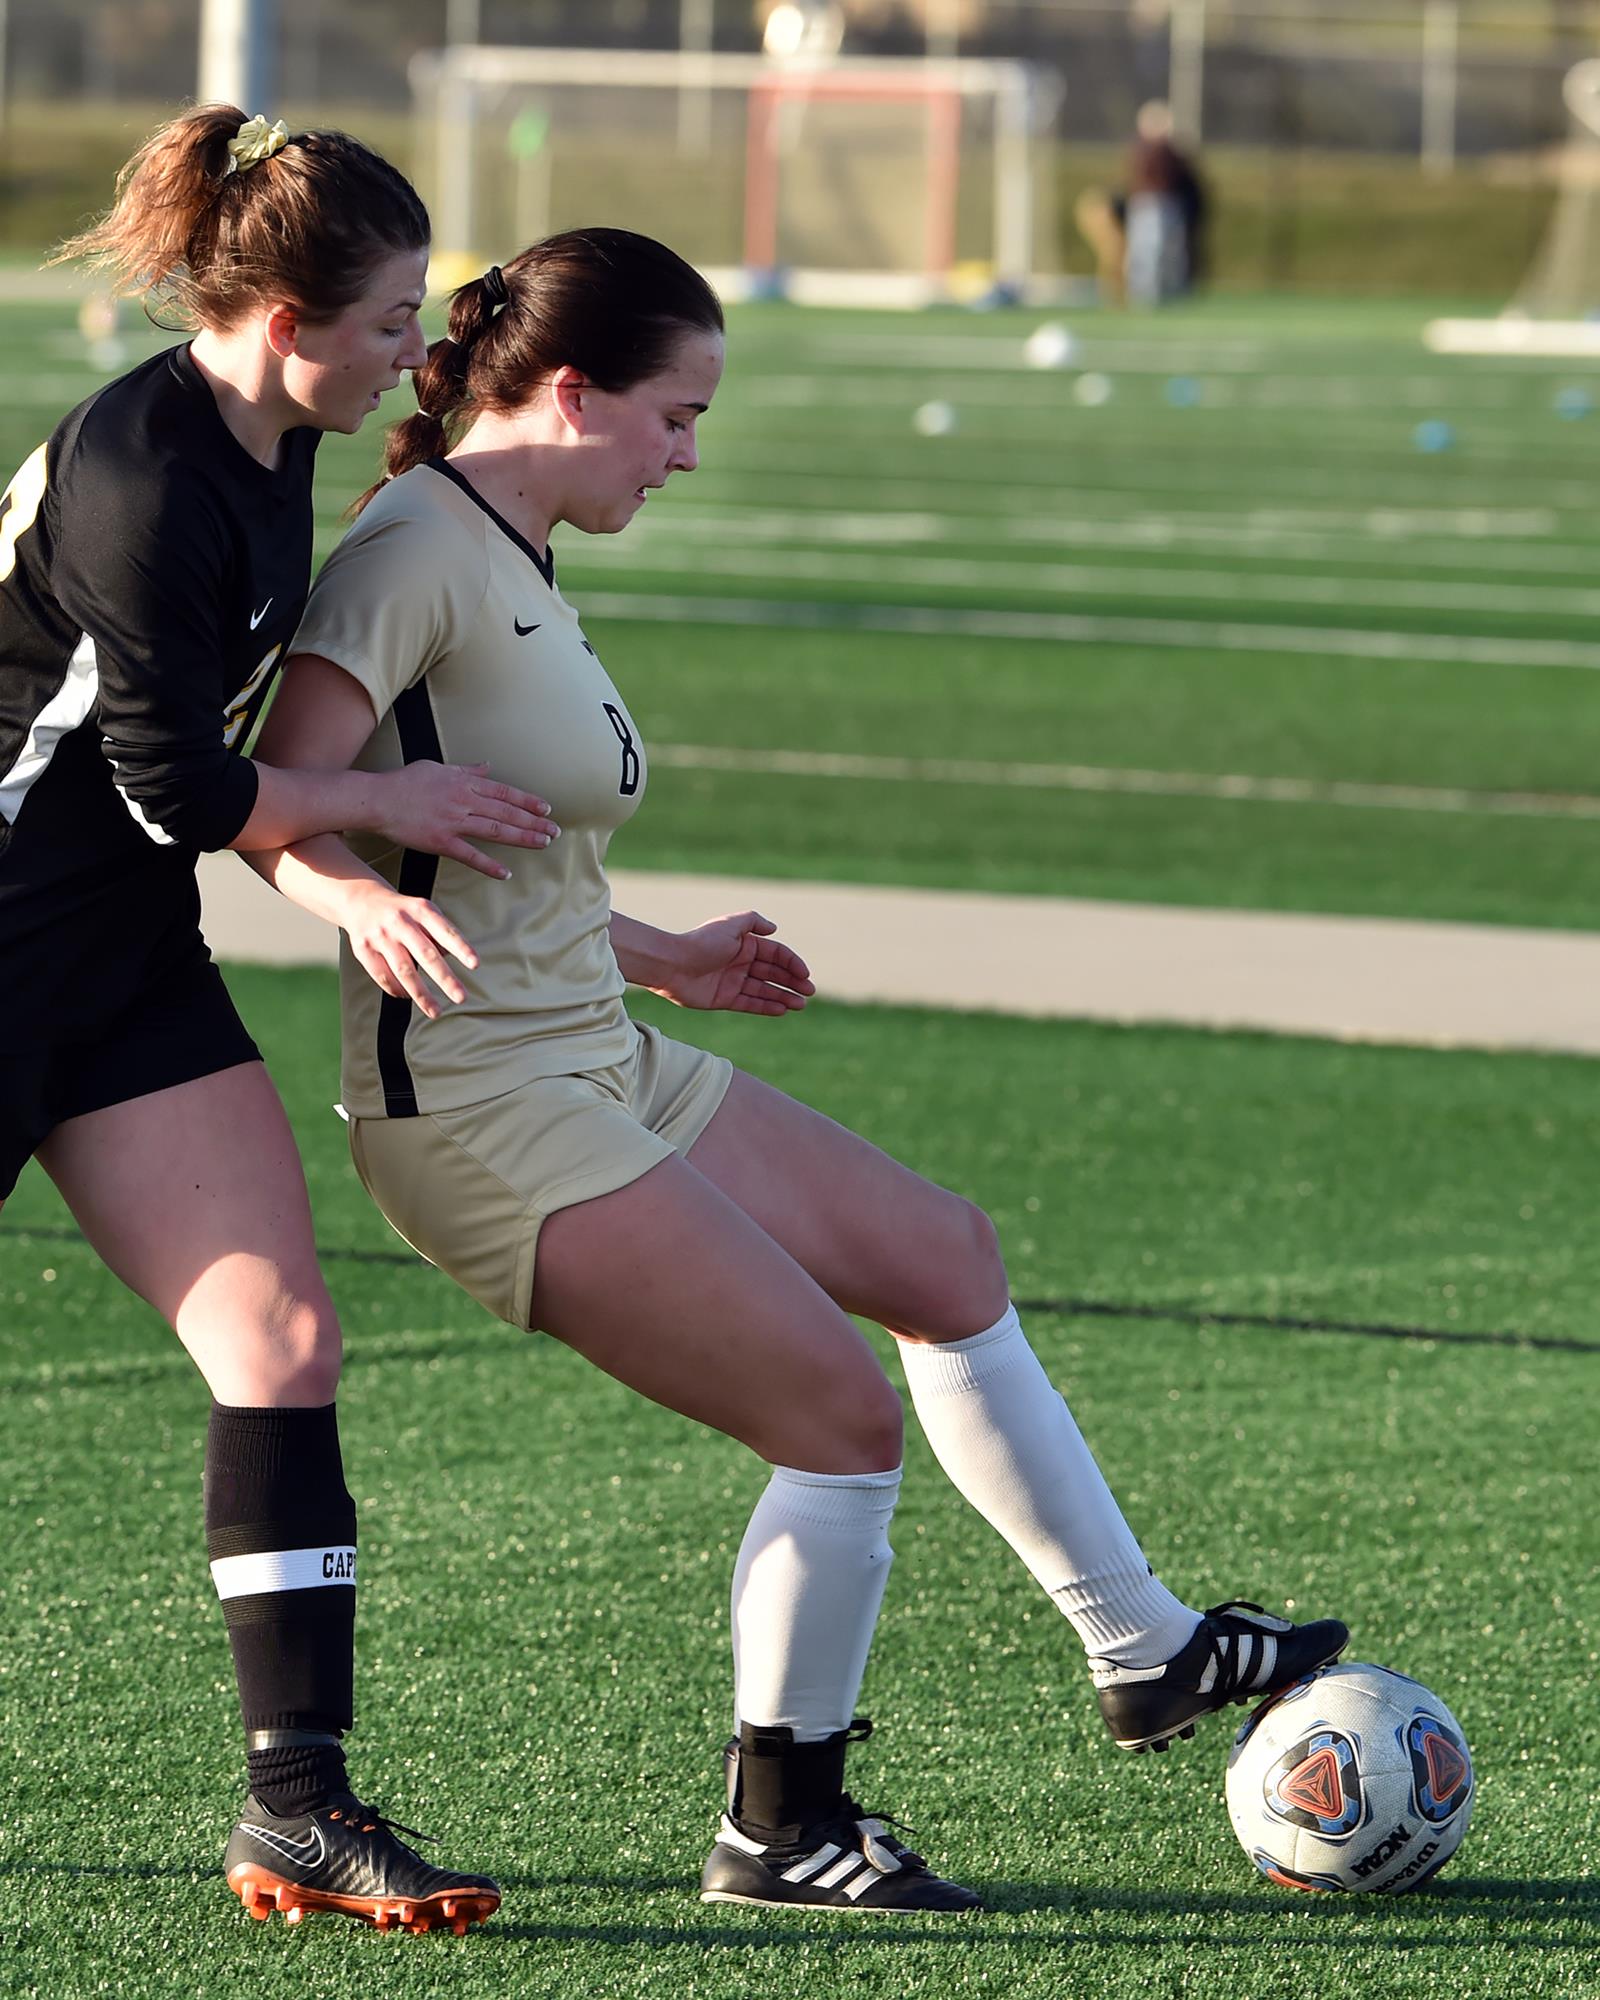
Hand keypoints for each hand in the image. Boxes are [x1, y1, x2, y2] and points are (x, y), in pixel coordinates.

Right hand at [338, 877, 478, 1020]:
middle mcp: (400, 922)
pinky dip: (397, 989)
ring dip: (421, 994)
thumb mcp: (423, 911)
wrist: (360, 899)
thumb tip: (450, 956)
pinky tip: (409, 997)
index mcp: (420, 909)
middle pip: (425, 954)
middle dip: (444, 978)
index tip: (475, 964)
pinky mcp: (363, 949)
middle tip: (460, 997)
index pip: (444, 931)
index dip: (461, 947)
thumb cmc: (402, 911)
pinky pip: (383, 976)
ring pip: (403, 970)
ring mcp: (380, 936)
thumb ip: (438, 932)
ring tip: (436, 1011)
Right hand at [373, 762, 559, 879]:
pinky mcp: (441, 841)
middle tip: (555, 831)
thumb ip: (466, 770)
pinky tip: (505, 872)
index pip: (504, 792)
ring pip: (496, 830)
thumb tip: (487, 766)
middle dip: (534, 821)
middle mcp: (464, 801)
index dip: (528, 801)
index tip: (547, 809)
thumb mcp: (438, 768)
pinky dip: (489, 864)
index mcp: (464, 783)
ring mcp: (453, 821)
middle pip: (507, 812)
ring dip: (522, 837)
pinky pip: (470, 855)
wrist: (378, 799)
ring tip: (543, 844)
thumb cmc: (405, 782)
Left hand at [652, 911, 815, 1015]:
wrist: (672, 964)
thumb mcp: (730, 925)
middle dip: (793, 982)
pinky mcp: (725, 999)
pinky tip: (782, 1010)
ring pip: (765, 990)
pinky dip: (766, 1007)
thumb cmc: (701, 943)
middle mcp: (741, 963)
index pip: (776, 954)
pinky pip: (750, 1004)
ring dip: (783, 997)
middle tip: (809, 992)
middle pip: (773, 974)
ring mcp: (734, 982)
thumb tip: (774, 928)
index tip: (805, 975)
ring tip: (801, 1004)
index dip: (792, 964)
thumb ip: (754, 922)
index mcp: (745, 944)